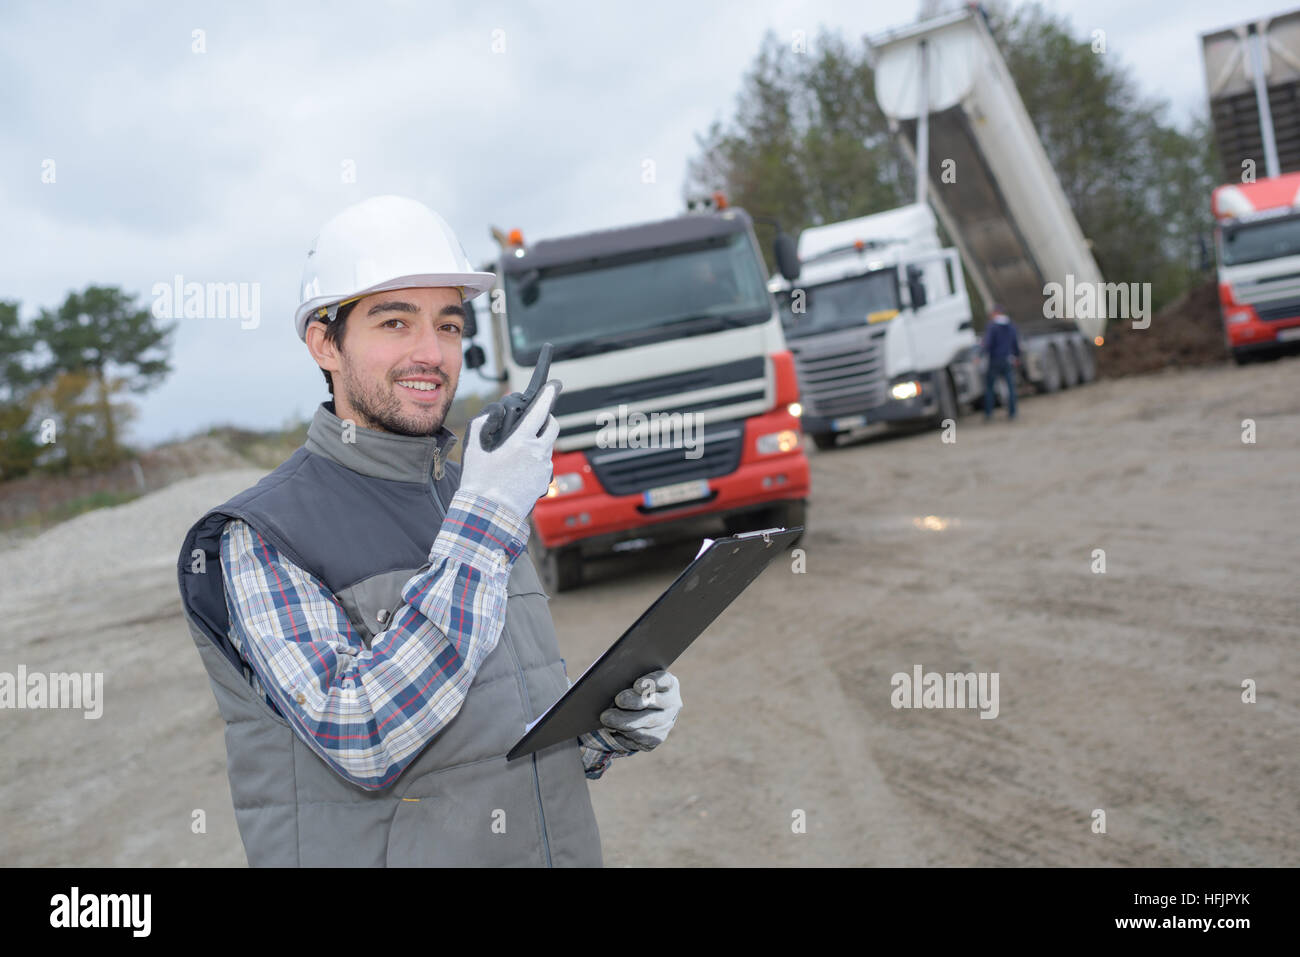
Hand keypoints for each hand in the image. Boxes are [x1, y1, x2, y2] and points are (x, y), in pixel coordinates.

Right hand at [458, 382, 558, 521]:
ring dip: (539, 442)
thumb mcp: (474, 450)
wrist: (489, 514)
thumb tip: (491, 413)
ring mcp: (544, 469)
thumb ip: (482, 425)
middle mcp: (537, 453)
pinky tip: (520, 469)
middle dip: (548, 418)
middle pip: (552, 427)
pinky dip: (537, 460)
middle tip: (538, 418)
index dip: (547, 396)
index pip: (539, 412)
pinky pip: (544, 465)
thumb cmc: (480, 483)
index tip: (552, 387)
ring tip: (520, 451)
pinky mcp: (544, 482)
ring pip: (548, 447)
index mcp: (521, 442)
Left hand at [599, 670, 681, 751]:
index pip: (664, 681)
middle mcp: (672, 703)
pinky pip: (642, 738)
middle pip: (655, 701)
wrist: (637, 710)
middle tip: (618, 700)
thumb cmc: (631, 688)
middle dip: (635, 701)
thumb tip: (611, 682)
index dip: (651, 683)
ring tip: (607, 718)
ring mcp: (667, 722)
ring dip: (625, 721)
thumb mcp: (632, 679)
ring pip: (647, 723)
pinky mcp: (657, 738)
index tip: (637, 686)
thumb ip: (626, 678)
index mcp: (669, 683)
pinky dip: (626, 734)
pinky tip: (613, 729)